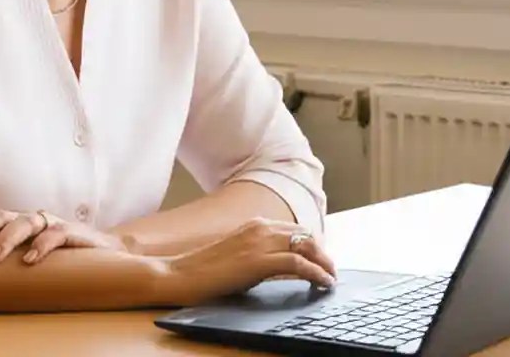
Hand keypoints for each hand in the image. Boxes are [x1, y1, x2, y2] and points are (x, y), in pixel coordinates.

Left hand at [0, 209, 125, 264]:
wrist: (109, 254)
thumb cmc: (66, 261)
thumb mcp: (38, 263)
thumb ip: (16, 269)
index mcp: (22, 227)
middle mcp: (35, 221)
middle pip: (4, 217)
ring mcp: (54, 224)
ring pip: (26, 223)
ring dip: (7, 238)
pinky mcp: (75, 232)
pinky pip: (56, 233)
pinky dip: (42, 245)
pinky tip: (31, 259)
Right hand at [157, 218, 336, 304]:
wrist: (179, 275)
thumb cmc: (203, 271)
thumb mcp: (237, 256)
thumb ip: (258, 256)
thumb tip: (280, 268)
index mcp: (254, 224)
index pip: (295, 230)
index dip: (312, 245)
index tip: (320, 260)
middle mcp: (260, 227)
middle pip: (306, 235)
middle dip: (322, 253)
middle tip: (330, 271)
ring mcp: (260, 242)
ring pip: (307, 246)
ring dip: (324, 263)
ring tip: (331, 278)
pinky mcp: (259, 261)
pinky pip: (299, 264)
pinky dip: (317, 273)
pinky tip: (323, 283)